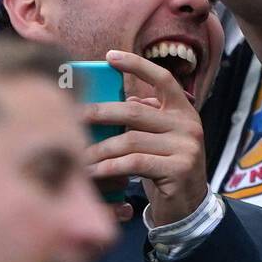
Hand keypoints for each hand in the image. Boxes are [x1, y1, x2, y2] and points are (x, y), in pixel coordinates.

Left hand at [84, 51, 208, 226]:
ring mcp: (187, 146)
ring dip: (98, 149)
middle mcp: (188, 124)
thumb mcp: (160, 140)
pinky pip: (135, 163)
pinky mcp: (179, 168)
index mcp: (183, 111)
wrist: (188, 206)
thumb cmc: (166, 169)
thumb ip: (147, 119)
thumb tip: (122, 98)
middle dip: (99, 113)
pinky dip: (109, 167)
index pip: (163, 79)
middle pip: (134, 111)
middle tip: (72, 117)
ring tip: (77, 155)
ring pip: (130, 140)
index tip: (110, 55)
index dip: (138, 65)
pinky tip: (92, 172)